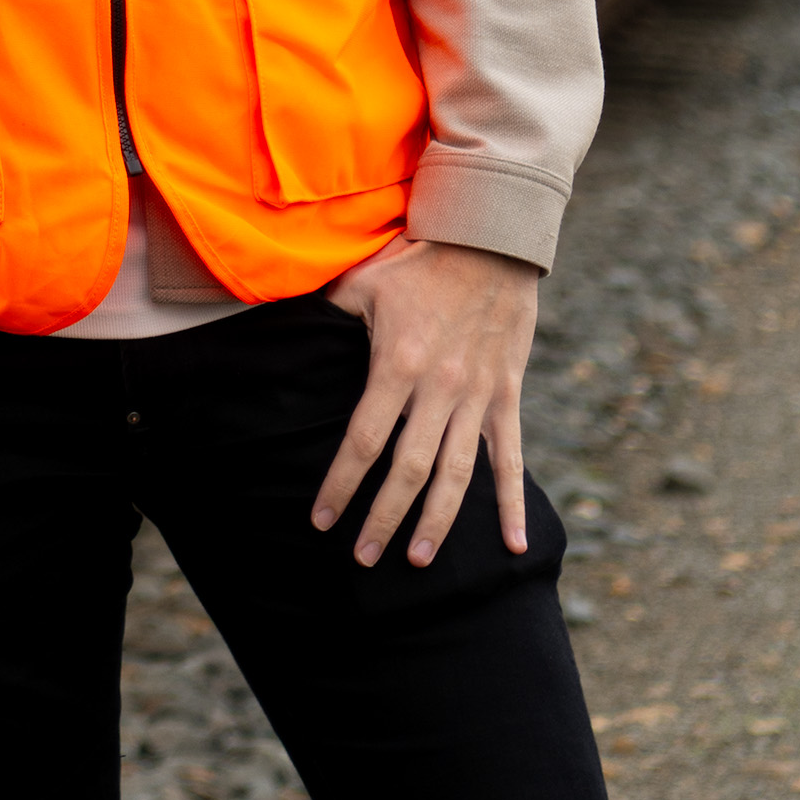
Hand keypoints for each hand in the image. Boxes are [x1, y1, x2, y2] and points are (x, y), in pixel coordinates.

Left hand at [312, 240, 539, 566]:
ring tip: (417, 559)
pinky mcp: (506, 396)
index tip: (321, 520)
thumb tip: (286, 331)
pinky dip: (514, 505)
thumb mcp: (362, 282)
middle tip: (363, 557)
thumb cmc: (417, 259)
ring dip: (437, 522)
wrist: (490, 240)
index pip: (363, 442)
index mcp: (397, 365)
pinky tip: (513, 545)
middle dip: (382, 517)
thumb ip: (328, 314)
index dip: (341, 484)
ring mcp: (477, 397)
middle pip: (407, 471)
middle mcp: (439, 390)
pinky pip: (511, 459)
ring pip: (457, 475)